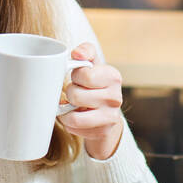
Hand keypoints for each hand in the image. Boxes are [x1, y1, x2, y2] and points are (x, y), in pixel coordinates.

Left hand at [59, 42, 124, 160]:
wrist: (107, 110)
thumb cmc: (95, 83)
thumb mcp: (93, 64)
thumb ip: (86, 51)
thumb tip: (77, 54)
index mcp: (113, 77)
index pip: (84, 75)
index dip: (75, 76)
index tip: (79, 78)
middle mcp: (115, 98)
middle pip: (76, 96)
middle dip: (70, 93)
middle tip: (76, 92)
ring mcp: (110, 117)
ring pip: (74, 117)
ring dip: (66, 111)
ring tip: (71, 105)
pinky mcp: (103, 132)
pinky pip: (74, 128)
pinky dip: (69, 123)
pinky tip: (75, 116)